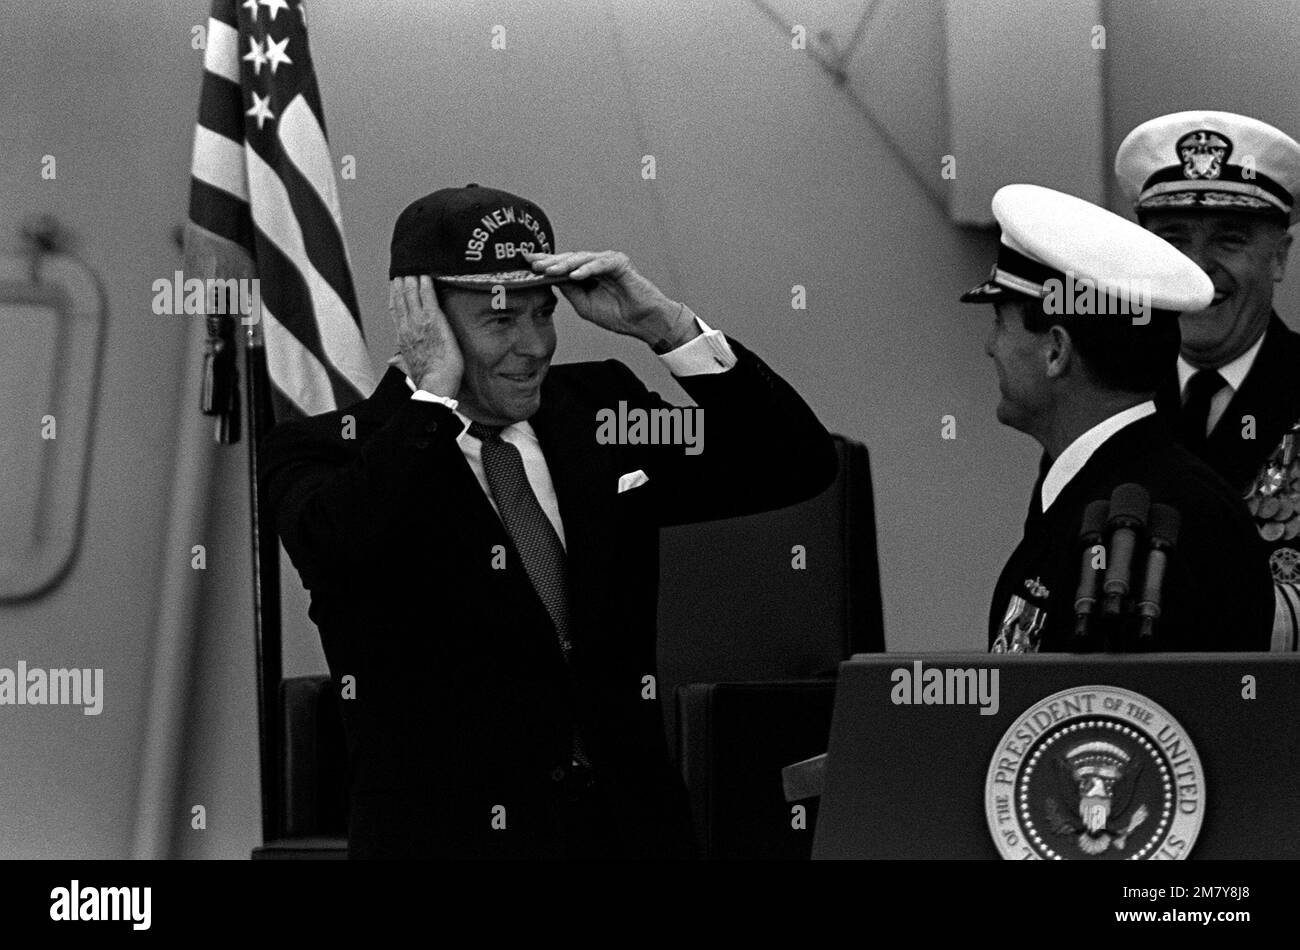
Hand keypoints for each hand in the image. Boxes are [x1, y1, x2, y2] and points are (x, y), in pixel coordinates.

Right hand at [388, 276, 462, 396]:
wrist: (435, 384)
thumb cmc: (426, 379)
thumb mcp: (408, 369)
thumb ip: (400, 361)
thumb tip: (391, 360)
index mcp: (402, 337)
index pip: (395, 311)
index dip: (394, 297)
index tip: (394, 286)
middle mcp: (407, 326)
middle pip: (400, 299)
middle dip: (400, 283)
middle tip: (402, 270)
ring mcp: (419, 322)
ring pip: (411, 294)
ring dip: (412, 279)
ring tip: (413, 267)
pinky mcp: (434, 319)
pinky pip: (428, 296)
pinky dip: (426, 284)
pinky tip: (426, 275)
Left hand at [524, 250, 697, 351]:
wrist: (642, 322)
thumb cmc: (617, 314)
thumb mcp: (584, 306)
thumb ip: (569, 291)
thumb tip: (550, 280)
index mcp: (586, 274)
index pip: (562, 265)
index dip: (545, 263)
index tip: (526, 262)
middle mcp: (595, 264)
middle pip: (569, 258)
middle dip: (550, 261)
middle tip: (534, 264)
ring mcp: (607, 261)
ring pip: (582, 258)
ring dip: (565, 264)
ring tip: (550, 270)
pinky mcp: (620, 263)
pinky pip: (600, 264)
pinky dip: (587, 268)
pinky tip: (575, 275)